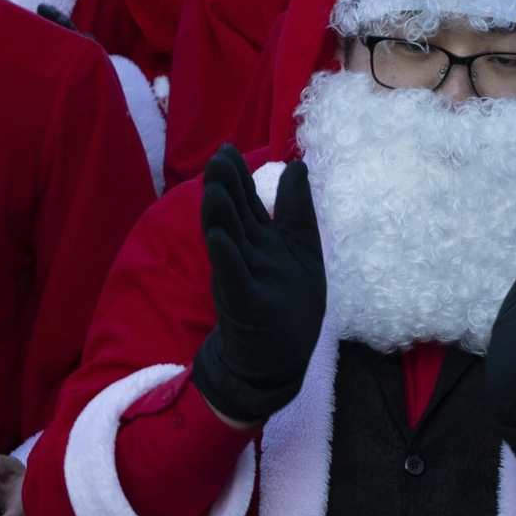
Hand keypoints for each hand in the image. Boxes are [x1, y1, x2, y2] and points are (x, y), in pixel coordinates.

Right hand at [190, 148, 327, 426]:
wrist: (272, 366)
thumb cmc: (286, 308)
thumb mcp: (301, 252)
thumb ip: (296, 210)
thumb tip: (299, 166)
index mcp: (261, 242)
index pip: (247, 203)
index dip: (239, 178)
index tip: (227, 150)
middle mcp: (247, 256)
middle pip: (236, 216)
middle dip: (227, 188)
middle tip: (217, 159)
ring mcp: (243, 279)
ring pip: (229, 241)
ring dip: (221, 216)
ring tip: (214, 190)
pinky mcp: (244, 304)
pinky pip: (233, 278)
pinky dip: (226, 257)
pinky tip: (219, 238)